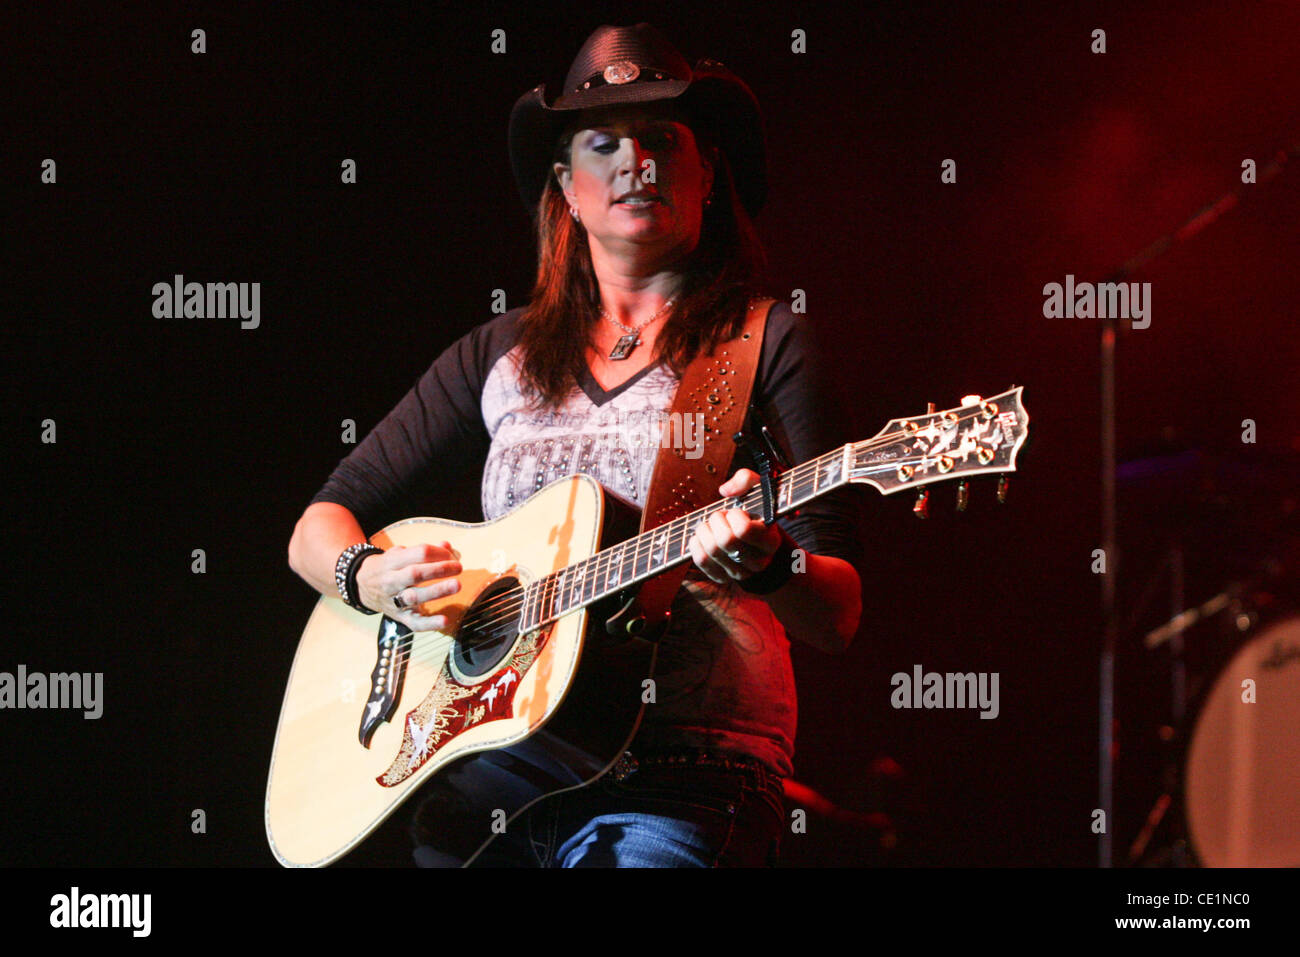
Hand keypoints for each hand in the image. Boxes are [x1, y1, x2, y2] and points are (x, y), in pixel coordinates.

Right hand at [355, 541, 460, 630]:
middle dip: (439, 569)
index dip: (438, 553)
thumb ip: (423, 550)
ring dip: (437, 591)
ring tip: (457, 585)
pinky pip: (414, 623)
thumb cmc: (387, 567)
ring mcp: (393, 600)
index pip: (418, 554)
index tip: (451, 554)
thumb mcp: (399, 553)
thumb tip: (447, 546)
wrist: (360, 586)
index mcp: (392, 562)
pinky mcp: (399, 617)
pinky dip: (430, 623)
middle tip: (458, 567)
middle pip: (415, 574)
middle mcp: (391, 580)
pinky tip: (445, 620)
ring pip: (414, 597)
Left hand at [687, 469, 782, 584]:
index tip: (737, 512)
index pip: (744, 530)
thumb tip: (724, 490)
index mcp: (770, 541)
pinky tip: (703, 536)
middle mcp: (758, 562)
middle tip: (721, 516)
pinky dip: (696, 543)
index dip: (735, 515)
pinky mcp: (722, 577)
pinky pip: (701, 560)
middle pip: (725, 541)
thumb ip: (746, 480)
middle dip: (716, 521)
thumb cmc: (756, 514)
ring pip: (711, 551)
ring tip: (712, 525)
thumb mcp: (759, 492)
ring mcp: (740, 573)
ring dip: (705, 530)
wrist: (757, 544)